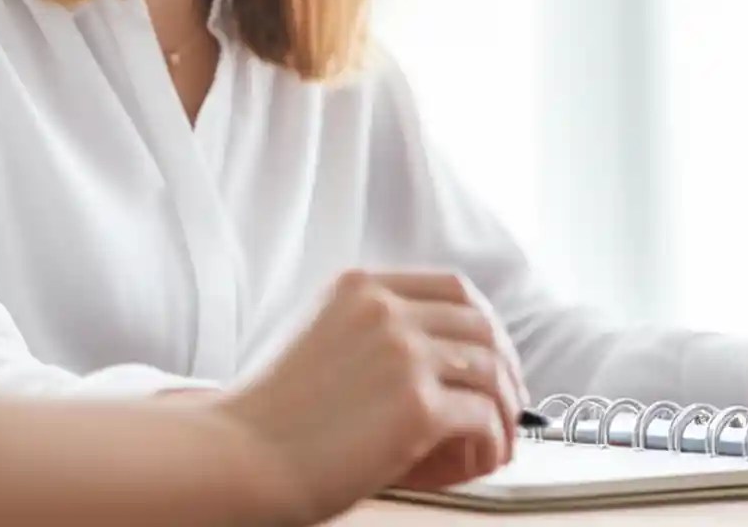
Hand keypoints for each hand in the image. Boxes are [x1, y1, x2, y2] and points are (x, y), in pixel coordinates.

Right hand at [219, 270, 525, 519]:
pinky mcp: (416, 405)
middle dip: (508, 367)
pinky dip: (493, 441)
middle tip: (512, 403)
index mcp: (361, 287)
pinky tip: (479, 460)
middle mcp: (386, 310)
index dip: (487, 324)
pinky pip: (484, 418)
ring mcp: (403, 354)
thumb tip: (453, 368)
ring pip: (492, 372)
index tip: (496, 355)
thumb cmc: (270, 418)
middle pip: (483, 326)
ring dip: (505, 411)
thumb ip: (377, 336)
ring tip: (498, 443)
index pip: (454, 288)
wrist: (234, 458)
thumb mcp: (321, 339)